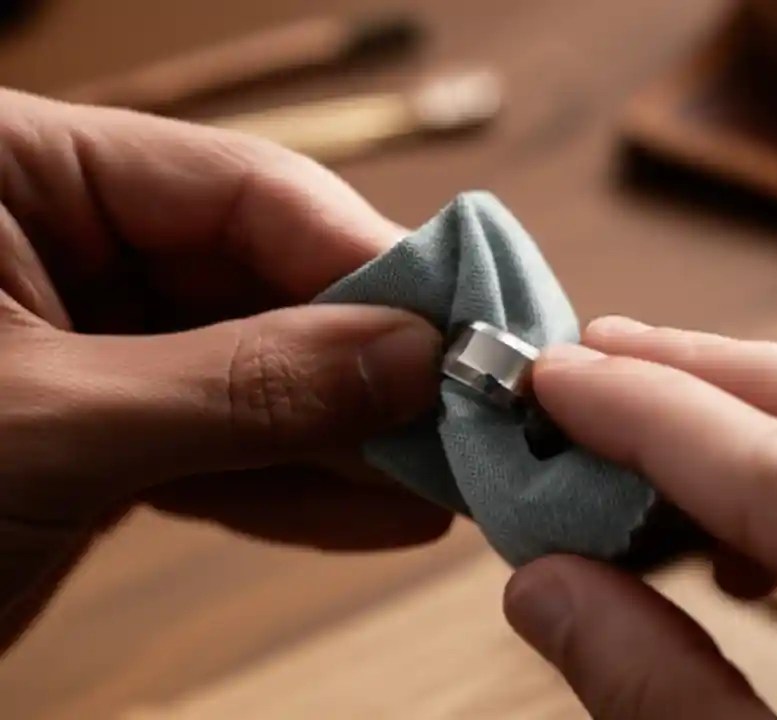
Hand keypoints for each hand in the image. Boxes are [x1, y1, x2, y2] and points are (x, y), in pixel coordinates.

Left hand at [0, 89, 449, 647]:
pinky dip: (296, 491)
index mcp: (11, 174)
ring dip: (352, 439)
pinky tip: (386, 516)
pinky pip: (216, 450)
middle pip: (261, 283)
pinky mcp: (93, 438)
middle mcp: (52, 245)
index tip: (464, 330)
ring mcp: (81, 346)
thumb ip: (239, 387)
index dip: (366, 259)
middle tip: (476, 417)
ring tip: (453, 482)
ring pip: (252, 375)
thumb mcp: (43, 430)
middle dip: (370, 365)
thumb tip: (413, 357)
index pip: (237, 188)